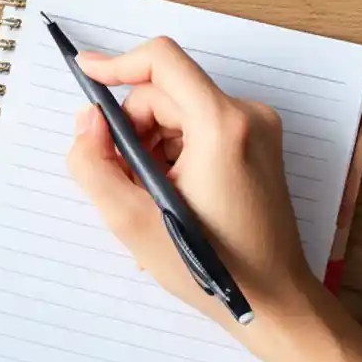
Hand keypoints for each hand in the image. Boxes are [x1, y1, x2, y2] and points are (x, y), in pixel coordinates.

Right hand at [66, 37, 315, 325]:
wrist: (274, 301)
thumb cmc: (214, 268)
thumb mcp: (131, 221)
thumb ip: (93, 164)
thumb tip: (87, 120)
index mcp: (222, 126)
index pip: (162, 61)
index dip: (117, 64)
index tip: (86, 75)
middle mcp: (246, 116)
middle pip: (163, 93)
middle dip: (132, 131)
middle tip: (125, 182)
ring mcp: (257, 129)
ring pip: (176, 112)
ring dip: (150, 148)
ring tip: (150, 200)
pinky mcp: (256, 143)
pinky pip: (196, 128)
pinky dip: (172, 155)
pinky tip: (169, 199)